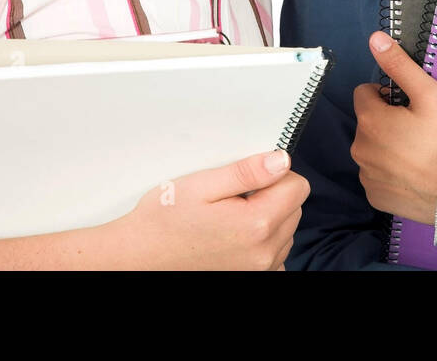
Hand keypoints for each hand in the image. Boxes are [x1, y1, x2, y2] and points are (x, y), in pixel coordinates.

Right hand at [112, 149, 308, 268]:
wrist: (139, 257)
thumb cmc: (164, 220)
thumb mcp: (202, 184)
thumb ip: (247, 172)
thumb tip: (281, 160)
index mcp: (256, 224)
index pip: (298, 185)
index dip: (273, 173)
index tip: (247, 178)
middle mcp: (265, 252)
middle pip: (294, 207)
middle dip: (271, 195)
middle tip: (232, 197)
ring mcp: (260, 269)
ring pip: (287, 229)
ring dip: (268, 217)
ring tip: (228, 216)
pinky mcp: (253, 277)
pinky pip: (276, 252)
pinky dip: (263, 240)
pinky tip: (234, 235)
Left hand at [351, 31, 436, 225]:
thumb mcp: (429, 94)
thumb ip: (399, 64)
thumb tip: (375, 38)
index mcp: (370, 120)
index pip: (364, 94)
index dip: (386, 95)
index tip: (409, 105)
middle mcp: (360, 148)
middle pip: (368, 123)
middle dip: (386, 121)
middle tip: (419, 130)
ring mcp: (367, 175)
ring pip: (371, 150)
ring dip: (387, 147)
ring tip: (419, 154)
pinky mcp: (375, 197)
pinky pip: (376, 176)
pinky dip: (389, 173)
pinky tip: (413, 174)